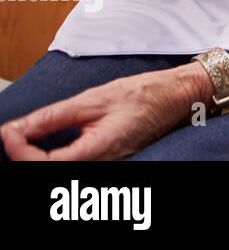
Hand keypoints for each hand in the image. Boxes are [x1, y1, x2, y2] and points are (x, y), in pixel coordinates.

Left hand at [0, 65, 207, 160]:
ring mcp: (107, 167)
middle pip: (48, 172)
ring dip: (37, 158)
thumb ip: (53, 116)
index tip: (9, 132)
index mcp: (99, 149)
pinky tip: (47, 144)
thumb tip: (19, 128)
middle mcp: (103, 165)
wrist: (177, 95)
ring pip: (59, 171)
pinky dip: (53, 157)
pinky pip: (73, 167)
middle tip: (15, 133)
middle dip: (24, 155)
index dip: (19, 151)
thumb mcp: (93, 98)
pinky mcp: (108, 163)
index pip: (44, 165)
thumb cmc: (143, 93)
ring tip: (28, 137)